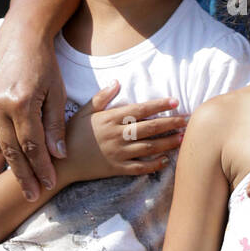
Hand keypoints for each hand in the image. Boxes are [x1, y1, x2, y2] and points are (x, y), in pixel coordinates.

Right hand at [0, 24, 66, 200]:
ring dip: (13, 160)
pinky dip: (0, 144)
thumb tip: (58, 156)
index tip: (50, 184)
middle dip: (24, 176)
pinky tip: (13, 152)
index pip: (32, 145)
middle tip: (33, 196)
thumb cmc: (45, 66)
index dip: (42, 167)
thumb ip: (55, 126)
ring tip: (26, 176)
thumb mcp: (57, 93)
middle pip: (12, 151)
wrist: (19, 39)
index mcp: (20, 102)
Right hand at [63, 85, 188, 184]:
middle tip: (188, 120)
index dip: (159, 105)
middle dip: (171, 123)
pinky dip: (154, 164)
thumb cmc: (73, 134)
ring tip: (183, 138)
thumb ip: (102, 97)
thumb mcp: (84, 111)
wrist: (61, 163)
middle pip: (150, 128)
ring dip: (168, 142)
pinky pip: (139, 167)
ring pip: (149, 147)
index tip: (175, 102)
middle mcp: (116, 135)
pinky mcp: (116, 169)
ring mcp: (117, 153)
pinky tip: (166, 160)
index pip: (140, 109)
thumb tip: (118, 82)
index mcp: (110, 118)